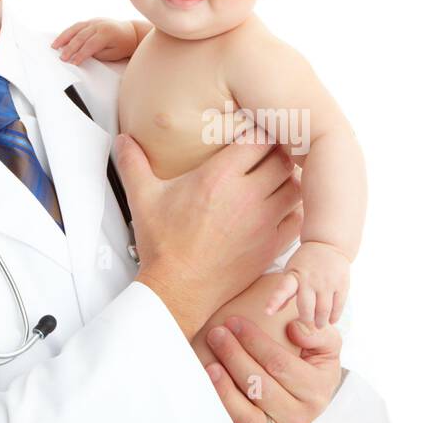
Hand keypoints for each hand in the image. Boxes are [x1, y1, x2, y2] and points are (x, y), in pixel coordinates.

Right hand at [51, 19, 139, 63]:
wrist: (131, 32)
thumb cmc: (123, 45)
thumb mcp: (113, 53)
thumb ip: (98, 53)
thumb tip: (82, 55)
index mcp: (107, 33)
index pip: (90, 45)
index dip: (81, 55)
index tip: (73, 63)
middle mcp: (99, 25)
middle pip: (80, 37)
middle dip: (70, 48)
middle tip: (62, 58)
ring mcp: (94, 21)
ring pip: (75, 29)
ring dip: (64, 38)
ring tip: (54, 46)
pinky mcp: (90, 21)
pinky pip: (76, 26)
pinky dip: (67, 32)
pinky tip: (60, 39)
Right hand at [116, 131, 303, 335]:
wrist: (179, 290)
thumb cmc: (164, 246)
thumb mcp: (143, 199)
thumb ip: (133, 163)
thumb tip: (124, 140)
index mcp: (219, 178)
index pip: (258, 139)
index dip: (260, 132)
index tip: (253, 134)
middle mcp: (247, 197)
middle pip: (282, 159)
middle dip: (277, 152)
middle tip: (268, 153)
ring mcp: (264, 222)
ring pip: (295, 187)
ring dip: (288, 180)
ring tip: (275, 179)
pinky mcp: (272, 245)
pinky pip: (297, 218)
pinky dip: (293, 209)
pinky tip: (279, 208)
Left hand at [198, 314, 343, 422]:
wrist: (307, 398)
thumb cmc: (310, 362)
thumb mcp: (325, 344)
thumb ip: (315, 333)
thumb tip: (293, 329)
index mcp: (317, 389)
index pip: (279, 364)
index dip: (254, 342)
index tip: (234, 322)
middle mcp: (300, 417)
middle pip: (260, 388)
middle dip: (234, 358)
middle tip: (216, 335)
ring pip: (248, 418)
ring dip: (226, 393)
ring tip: (209, 367)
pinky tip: (212, 419)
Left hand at [264, 241, 350, 329]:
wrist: (328, 243)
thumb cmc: (305, 263)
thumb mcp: (291, 272)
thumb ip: (284, 292)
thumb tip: (272, 312)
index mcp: (294, 275)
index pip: (283, 289)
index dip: (275, 301)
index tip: (267, 312)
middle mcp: (310, 279)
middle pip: (307, 309)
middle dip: (307, 320)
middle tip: (308, 323)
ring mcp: (327, 282)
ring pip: (324, 310)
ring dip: (321, 321)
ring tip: (319, 324)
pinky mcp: (342, 284)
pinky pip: (338, 305)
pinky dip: (334, 316)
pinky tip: (331, 319)